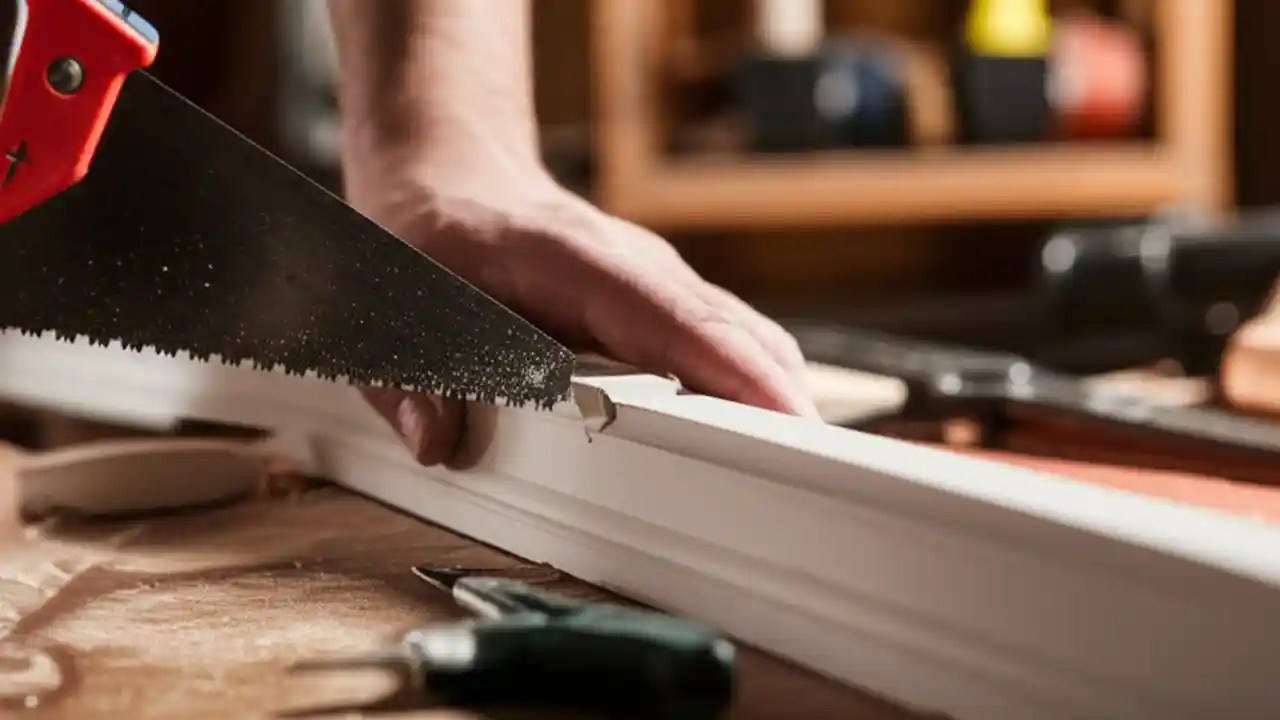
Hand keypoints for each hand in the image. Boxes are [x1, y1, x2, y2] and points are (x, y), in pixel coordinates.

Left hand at [347, 162, 818, 465]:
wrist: (452, 180)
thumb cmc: (432, 236)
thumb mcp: (394, 303)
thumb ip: (409, 378)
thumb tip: (440, 442)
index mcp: (574, 258)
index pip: (671, 315)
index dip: (732, 367)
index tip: (785, 418)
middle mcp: (633, 268)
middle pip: (730, 331)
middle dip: (778, 399)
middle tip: (814, 474)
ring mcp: (656, 286)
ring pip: (741, 337)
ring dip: (773, 398)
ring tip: (799, 472)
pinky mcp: (661, 308)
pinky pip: (724, 346)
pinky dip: (751, 390)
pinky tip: (758, 440)